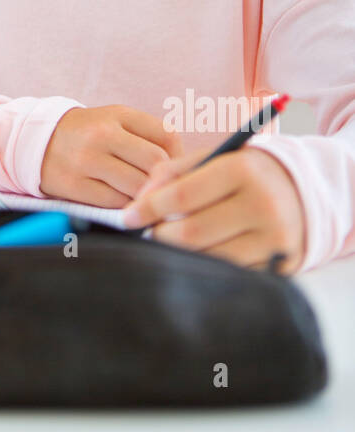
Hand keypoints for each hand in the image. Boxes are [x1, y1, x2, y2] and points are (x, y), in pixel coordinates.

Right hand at [40, 104, 183, 205]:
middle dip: (165, 181)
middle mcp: (102, 134)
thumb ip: (149, 136)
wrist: (35, 141)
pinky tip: (126, 206)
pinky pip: (114, 203)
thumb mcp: (115, 121)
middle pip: (154, 162)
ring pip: (136, 186)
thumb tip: (184, 166)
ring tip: (147, 200)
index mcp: (117, 114)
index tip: (177, 170)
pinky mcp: (73, 185)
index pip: (166, 135)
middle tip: (166, 192)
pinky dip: (125, 207)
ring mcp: (86, 160)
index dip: (180, 157)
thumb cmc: (88, 134)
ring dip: (146, 197)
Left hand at [121, 148, 307, 272]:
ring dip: (178, 254)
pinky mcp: (278, 266)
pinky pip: (227, 273)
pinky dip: (205, 266)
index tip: (127, 216)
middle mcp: (262, 205)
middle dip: (160, 235)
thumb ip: (173, 172)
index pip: (182, 194)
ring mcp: (272, 240)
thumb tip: (139, 200)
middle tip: (149, 232)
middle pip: (190, 233)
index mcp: (242, 170)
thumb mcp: (215, 158)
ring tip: (172, 242)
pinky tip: (199, 254)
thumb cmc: (245, 173)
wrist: (303, 192)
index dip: (148, 207)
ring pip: (206, 257)